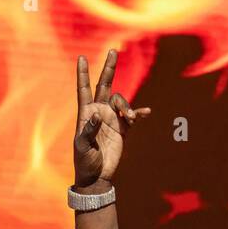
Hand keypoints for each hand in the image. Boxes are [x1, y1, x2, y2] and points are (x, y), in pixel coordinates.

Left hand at [73, 49, 150, 186]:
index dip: (82, 74)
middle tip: (113, 51)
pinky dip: (139, 112)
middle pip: (104, 85)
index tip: (82, 57)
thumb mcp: (82, 147)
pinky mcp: (123, 128)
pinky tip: (145, 112)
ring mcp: (112, 119)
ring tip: (130, 118)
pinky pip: (133, 115)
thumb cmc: (84, 162)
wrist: (97, 176)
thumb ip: (88, 130)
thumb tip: (97, 116)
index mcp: (86, 114)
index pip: (83, 90)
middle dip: (108, 68)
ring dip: (127, 106)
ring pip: (121, 101)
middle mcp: (99, 113)